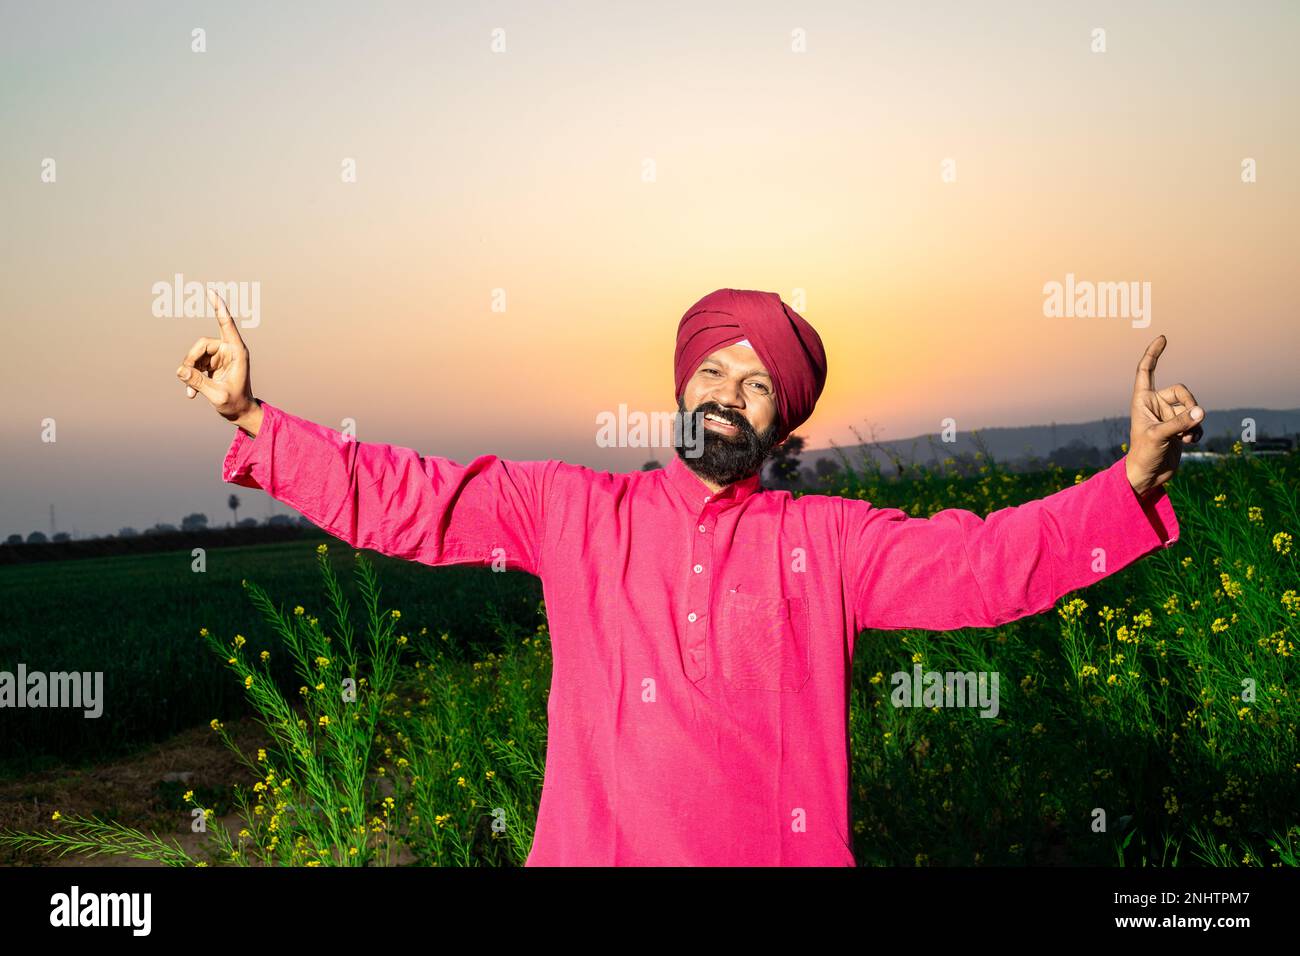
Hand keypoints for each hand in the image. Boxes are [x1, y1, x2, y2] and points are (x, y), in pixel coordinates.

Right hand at [175, 289, 258, 429]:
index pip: (226, 325)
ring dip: (190, 372)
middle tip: (185, 378)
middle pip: (201, 344)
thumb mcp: (216, 395)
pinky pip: (194, 364)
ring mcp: (220, 356)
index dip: (219, 308)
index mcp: (237, 352)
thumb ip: (198, 382)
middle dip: (191, 360)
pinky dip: (191, 378)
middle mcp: (229, 350)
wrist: (240, 412)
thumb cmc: (235, 404)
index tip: (212, 292)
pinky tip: (191, 394)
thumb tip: (179, 370)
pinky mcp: (212, 363)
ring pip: (195, 354)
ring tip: (192, 391)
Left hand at [1125, 335, 1202, 498]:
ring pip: (1192, 407)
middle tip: (1189, 422)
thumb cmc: (1143, 455)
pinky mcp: (1180, 427)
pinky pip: (1197, 421)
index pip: (1146, 371)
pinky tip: (1190, 442)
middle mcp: (1155, 405)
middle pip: (1182, 391)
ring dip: (1193, 422)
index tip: (1162, 338)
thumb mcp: (1159, 437)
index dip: (1153, 354)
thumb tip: (1201, 411)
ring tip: (1184, 439)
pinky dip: (1197, 430)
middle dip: (1190, 405)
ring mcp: (1168, 415)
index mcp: (1142, 400)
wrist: (1148, 476)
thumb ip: (1179, 423)